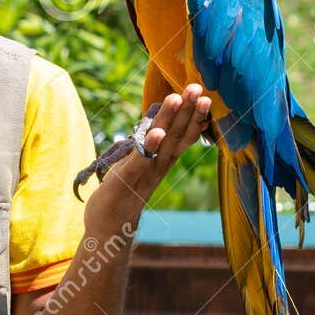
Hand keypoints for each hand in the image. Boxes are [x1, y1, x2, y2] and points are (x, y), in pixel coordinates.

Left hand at [84, 83, 211, 228]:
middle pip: (177, 135)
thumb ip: (152, 145)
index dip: (194, 116)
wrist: (111, 225)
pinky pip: (140, 161)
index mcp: (163, 160)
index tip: (204, 95)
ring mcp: (144, 173)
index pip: (184, 135)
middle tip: (197, 89)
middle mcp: (159, 165)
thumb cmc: (126, 190)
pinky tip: (156, 133)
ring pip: (160, 144)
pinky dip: (149, 147)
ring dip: (170, 121)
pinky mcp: (125, 180)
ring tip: (177, 98)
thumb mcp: (142, 164)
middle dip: (187, 111)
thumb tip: (160, 122)